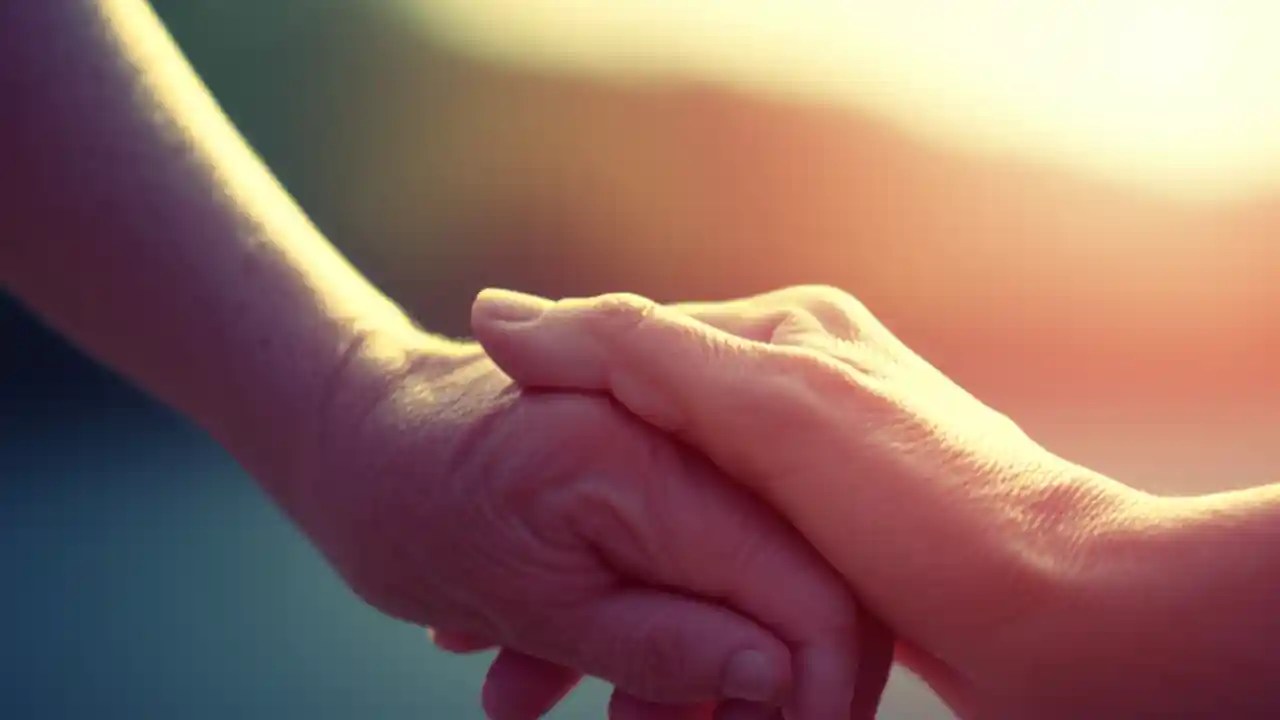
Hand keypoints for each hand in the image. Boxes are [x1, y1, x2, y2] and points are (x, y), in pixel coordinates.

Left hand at [280, 335, 891, 719]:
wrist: (356, 433)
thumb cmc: (410, 510)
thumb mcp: (527, 606)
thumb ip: (660, 643)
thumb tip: (780, 682)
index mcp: (655, 464)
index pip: (810, 584)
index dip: (820, 685)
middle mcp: (689, 436)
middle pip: (797, 578)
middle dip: (752, 683)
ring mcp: (679, 443)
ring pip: (745, 575)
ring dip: (686, 665)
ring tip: (596, 714)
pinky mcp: (660, 463)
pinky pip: (695, 554)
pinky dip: (653, 623)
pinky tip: (565, 668)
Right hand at [470, 285, 1167, 718]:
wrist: (1070, 622)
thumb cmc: (925, 511)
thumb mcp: (775, 408)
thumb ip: (642, 352)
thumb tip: (498, 317)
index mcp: (783, 338)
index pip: (621, 362)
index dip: (538, 425)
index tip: (473, 503)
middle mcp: (800, 393)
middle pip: (642, 453)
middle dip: (563, 535)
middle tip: (477, 624)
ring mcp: (822, 473)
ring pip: (676, 521)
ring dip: (610, 591)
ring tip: (534, 660)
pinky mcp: (840, 545)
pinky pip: (724, 567)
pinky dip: (673, 612)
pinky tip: (636, 656)